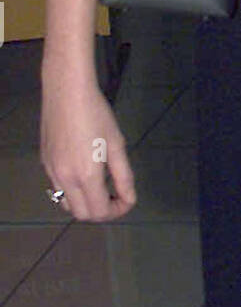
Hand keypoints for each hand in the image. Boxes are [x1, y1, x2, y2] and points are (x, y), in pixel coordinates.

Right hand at [40, 69, 135, 221]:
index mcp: (85, 175)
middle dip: (102, 211)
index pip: (100, 211)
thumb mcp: (116, 144)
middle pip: (82, 214)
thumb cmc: (97, 114)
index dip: (118, 210)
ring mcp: (51, 172)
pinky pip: (58, 188)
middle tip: (116, 196)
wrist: (67, 92)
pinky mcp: (45, 163)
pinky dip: (74, 191)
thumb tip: (129, 198)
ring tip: (102, 187)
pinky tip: (85, 172)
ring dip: (86, 203)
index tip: (128, 198)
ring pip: (67, 204)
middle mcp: (64, 179)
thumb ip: (123, 176)